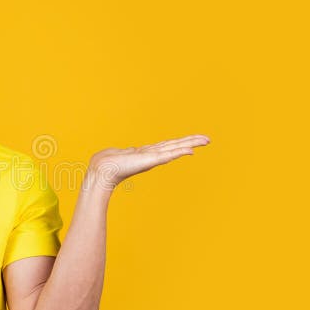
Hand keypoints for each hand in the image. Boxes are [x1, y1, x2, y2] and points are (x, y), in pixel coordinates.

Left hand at [87, 134, 209, 191]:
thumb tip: (127, 151)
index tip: (193, 141)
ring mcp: (152, 158)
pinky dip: (179, 153)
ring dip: (190, 144)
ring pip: (175, 149)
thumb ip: (127, 152)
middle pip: (175, 146)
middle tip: (208, 139)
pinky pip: (168, 155)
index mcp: (146, 153)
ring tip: (205, 141)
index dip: (180, 143)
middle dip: (191, 142)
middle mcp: (152, 155)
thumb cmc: (107, 163)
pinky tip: (190, 151)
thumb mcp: (121, 154)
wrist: (101, 170)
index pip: (167, 146)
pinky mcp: (149, 161)